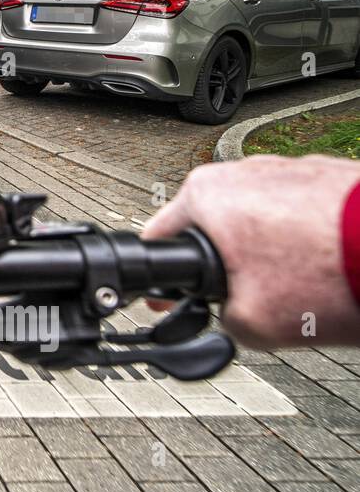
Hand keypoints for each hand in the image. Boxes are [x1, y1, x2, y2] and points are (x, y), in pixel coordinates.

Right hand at [143, 154, 359, 348]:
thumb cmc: (331, 272)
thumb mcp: (252, 322)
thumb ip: (224, 317)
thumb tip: (234, 316)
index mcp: (204, 196)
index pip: (159, 240)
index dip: (167, 282)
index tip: (173, 300)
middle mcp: (241, 172)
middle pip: (214, 230)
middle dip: (230, 266)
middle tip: (254, 298)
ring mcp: (288, 168)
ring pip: (260, 222)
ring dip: (272, 252)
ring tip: (303, 285)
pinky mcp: (328, 175)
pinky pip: (302, 215)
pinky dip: (309, 240)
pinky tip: (327, 269)